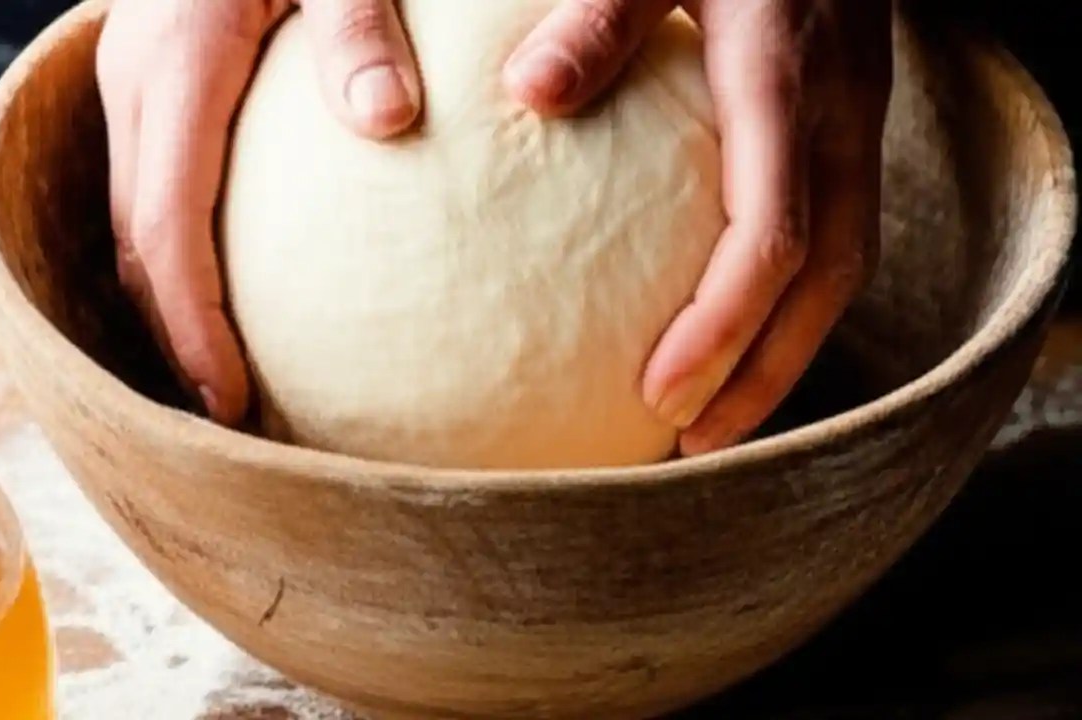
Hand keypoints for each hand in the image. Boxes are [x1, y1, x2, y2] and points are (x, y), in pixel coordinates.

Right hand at [96, 0, 421, 423]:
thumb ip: (357, 25)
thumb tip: (389, 121)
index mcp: (175, 62)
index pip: (164, 226)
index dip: (188, 326)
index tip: (230, 402)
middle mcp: (137, 80)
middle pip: (136, 245)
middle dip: (173, 341)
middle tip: (233, 422)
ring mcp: (137, 80)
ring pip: (136, 223)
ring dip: (171, 308)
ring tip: (227, 379)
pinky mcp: (157, 81)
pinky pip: (154, 189)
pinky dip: (179, 258)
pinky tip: (232, 294)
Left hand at [504, 0, 892, 455]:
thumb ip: (598, 10)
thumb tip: (530, 96)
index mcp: (785, 78)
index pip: (771, 236)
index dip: (722, 327)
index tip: (657, 395)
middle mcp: (836, 112)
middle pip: (825, 279)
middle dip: (765, 372)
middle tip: (691, 444)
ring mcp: (850, 118)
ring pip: (842, 264)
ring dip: (783, 349)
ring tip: (713, 418)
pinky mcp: (840, 121)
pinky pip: (831, 228)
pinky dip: (786, 297)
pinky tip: (727, 327)